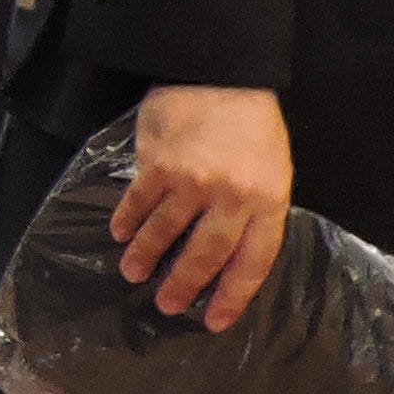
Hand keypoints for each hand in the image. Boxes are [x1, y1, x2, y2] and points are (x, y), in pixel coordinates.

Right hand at [112, 84, 292, 331]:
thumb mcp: (273, 171)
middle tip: (166, 305)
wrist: (221, 72)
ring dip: (146, 256)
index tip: (213, 321)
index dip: (232, 296)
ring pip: (165, 231)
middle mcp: (229, 197)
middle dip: (183, 284)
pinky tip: (120, 232)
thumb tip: (228, 251)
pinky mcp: (158, 162)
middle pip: (204, 254)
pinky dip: (128, 220)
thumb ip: (256, 210)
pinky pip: (139, 201)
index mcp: (266, 202)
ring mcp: (191, 180)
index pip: (252, 262)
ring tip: (132, 272)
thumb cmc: (252, 125)